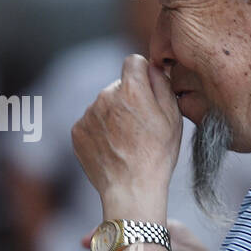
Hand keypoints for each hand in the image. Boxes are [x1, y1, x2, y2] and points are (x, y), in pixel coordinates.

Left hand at [71, 54, 180, 217]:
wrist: (131, 189)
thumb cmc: (157, 154)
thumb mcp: (172, 117)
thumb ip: (162, 84)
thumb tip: (152, 67)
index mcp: (131, 89)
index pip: (133, 61)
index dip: (142, 74)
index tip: (147, 89)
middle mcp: (105, 96)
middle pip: (118, 86)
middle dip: (128, 98)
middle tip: (139, 126)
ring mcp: (88, 114)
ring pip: (103, 104)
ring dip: (113, 115)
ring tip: (126, 141)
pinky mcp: (77, 131)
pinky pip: (91, 122)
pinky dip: (100, 131)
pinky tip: (112, 148)